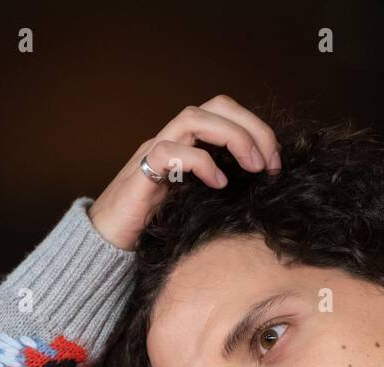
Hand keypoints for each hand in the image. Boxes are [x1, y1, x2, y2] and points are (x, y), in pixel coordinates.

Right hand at [87, 94, 280, 251]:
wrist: (107, 243)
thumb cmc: (153, 226)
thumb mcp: (197, 202)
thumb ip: (220, 187)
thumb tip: (262, 189)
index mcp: (188, 143)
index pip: (226, 113)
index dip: (257, 129)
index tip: (275, 163)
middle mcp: (172, 139)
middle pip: (216, 105)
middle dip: (252, 127)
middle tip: (270, 163)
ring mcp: (155, 152)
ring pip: (194, 118)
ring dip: (233, 137)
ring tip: (253, 167)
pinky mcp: (142, 172)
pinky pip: (172, 151)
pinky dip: (202, 163)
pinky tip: (218, 184)